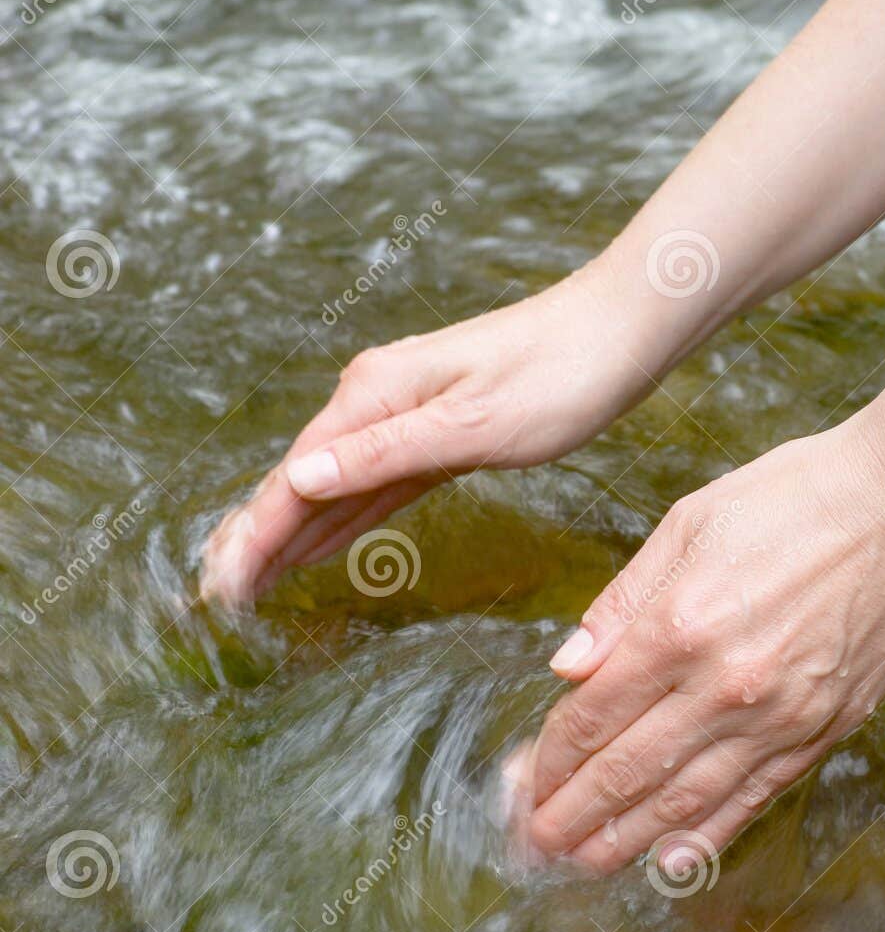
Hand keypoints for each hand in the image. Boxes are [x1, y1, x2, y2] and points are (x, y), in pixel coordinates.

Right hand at [200, 262, 652, 604]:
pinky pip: (374, 486)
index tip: (220, 591)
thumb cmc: (557, 374)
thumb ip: (382, 456)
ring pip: (332, 487)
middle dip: (256, 539)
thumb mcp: (470, 425)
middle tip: (216, 599)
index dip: (255, 538)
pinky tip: (317, 547)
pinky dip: (341, 519)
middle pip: (300, 482)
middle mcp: (376, 400)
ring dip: (289, 534)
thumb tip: (298, 482)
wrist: (620, 332)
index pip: (296, 480)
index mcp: (373, 395)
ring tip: (248, 584)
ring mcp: (405, 414)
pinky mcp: (437, 431)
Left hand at [523, 417, 884, 874]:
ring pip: (686, 799)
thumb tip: (565, 667)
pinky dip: (710, 833)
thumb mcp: (689, 524)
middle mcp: (724, 686)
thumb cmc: (796, 498)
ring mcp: (779, 716)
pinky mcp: (825, 729)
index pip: (593, 716)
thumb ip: (622, 604)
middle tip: (536, 844)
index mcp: (679, 627)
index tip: (524, 784)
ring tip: (585, 864)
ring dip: (627, 839)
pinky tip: (673, 860)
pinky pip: (755, 796)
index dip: (551, 760)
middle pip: (628, 771)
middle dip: (573, 815)